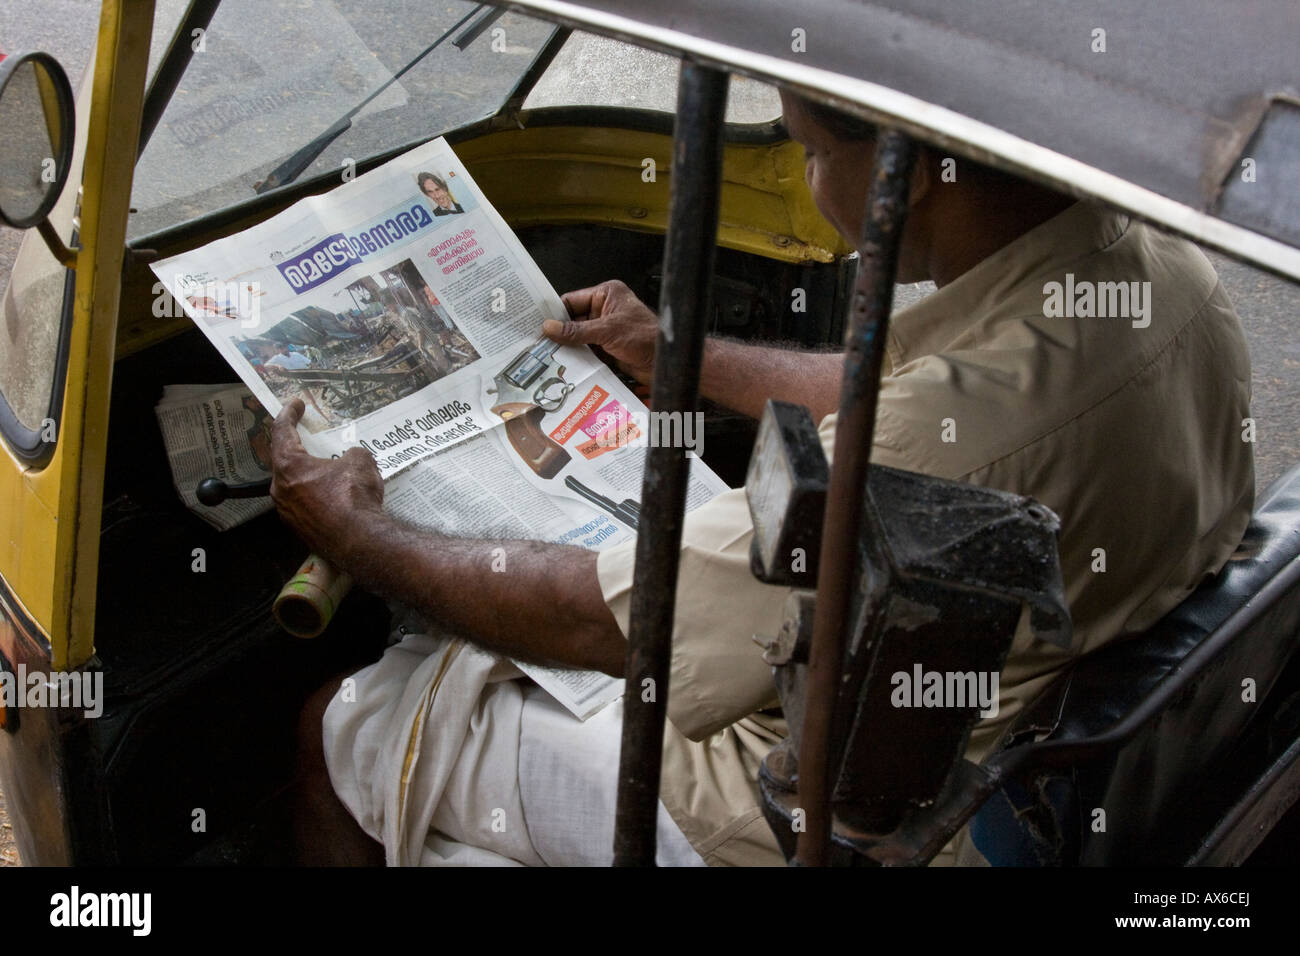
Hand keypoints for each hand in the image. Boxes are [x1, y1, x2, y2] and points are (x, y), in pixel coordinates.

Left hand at [270, 399, 383, 563]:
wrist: (359, 540)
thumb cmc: (354, 496)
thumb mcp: (360, 460)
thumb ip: (351, 453)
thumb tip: (351, 459)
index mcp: (288, 466)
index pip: (282, 431)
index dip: (289, 414)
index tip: (295, 404)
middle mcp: (281, 490)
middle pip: (286, 462)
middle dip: (300, 450)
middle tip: (312, 441)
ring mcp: (288, 513)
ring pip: (296, 487)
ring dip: (311, 477)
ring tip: (331, 474)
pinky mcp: (300, 530)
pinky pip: (306, 507)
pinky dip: (318, 498)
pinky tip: (337, 499)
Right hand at [543, 280, 657, 385]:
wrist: (665, 361)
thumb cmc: (645, 337)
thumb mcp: (606, 331)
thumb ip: (576, 331)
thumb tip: (549, 327)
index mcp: (607, 294)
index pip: (572, 300)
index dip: (555, 312)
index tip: (536, 323)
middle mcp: (605, 309)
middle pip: (573, 320)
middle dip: (559, 332)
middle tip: (537, 342)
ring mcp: (606, 330)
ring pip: (579, 337)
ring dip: (567, 347)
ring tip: (546, 355)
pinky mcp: (608, 347)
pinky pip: (587, 351)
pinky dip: (577, 357)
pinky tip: (563, 364)